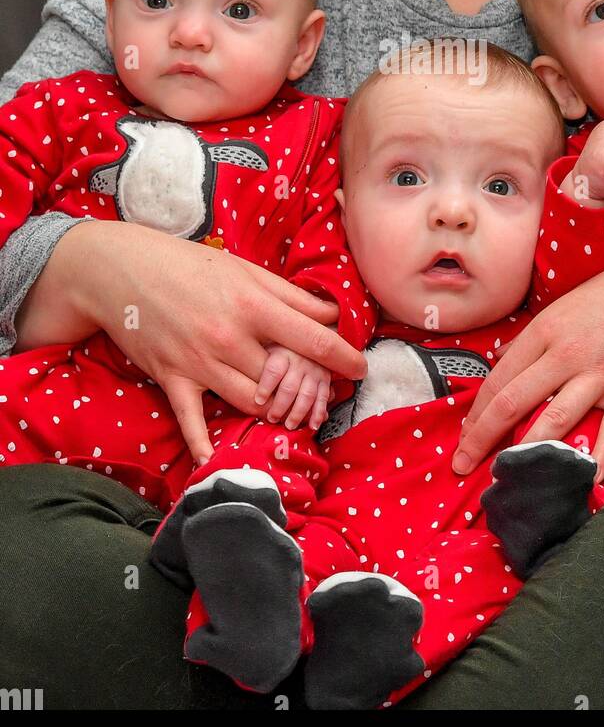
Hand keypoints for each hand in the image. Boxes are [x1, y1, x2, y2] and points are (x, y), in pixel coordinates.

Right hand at [15, 221, 366, 462]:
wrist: (120, 270)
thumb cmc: (190, 265)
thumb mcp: (245, 269)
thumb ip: (290, 295)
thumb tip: (332, 314)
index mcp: (253, 305)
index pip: (313, 339)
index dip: (344, 358)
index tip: (361, 369)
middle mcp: (230, 337)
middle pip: (285, 378)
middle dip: (308, 387)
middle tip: (323, 391)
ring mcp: (200, 361)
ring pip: (251, 402)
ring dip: (273, 410)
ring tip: (288, 410)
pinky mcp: (173, 379)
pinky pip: (191, 420)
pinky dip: (204, 443)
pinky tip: (216, 461)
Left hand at [452, 233, 603, 481]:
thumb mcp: (562, 307)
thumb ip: (530, 337)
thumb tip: (499, 359)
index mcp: (545, 332)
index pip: (499, 379)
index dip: (476, 411)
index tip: (463, 436)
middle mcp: (566, 355)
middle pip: (514, 401)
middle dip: (483, 437)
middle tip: (462, 465)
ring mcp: (599, 375)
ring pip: (555, 419)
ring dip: (529, 451)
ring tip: (509, 479)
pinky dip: (599, 458)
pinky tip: (583, 482)